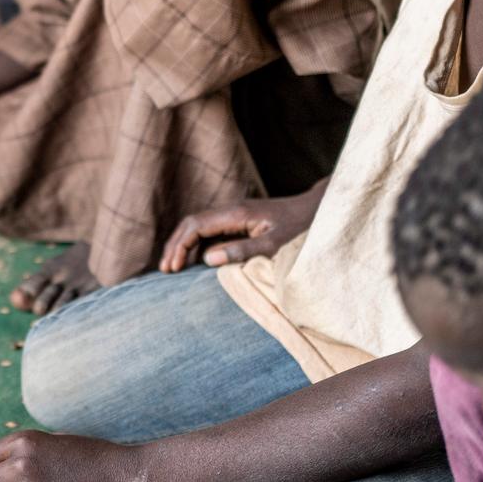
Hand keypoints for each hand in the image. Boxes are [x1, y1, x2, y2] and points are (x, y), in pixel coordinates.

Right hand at [159, 187, 324, 272]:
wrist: (317, 211)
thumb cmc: (300, 229)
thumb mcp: (274, 245)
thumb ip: (242, 251)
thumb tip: (207, 259)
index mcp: (236, 213)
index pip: (195, 225)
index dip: (180, 245)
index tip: (172, 268)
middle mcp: (231, 210)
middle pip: (191, 223)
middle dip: (175, 245)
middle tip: (165, 271)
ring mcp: (234, 215)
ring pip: (198, 226)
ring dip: (183, 245)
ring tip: (174, 269)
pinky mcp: (239, 221)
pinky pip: (210, 231)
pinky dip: (196, 245)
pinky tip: (194, 261)